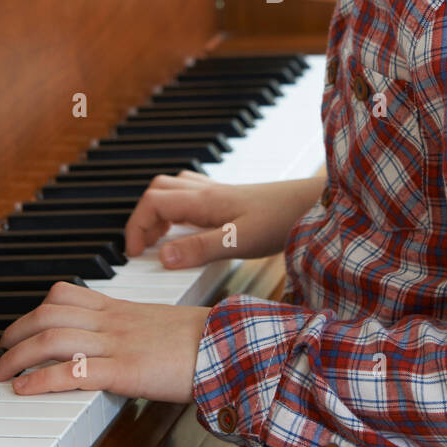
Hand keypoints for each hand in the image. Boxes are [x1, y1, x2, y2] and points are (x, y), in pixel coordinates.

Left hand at [0, 281, 210, 402]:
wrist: (228, 348)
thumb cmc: (202, 342)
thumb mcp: (160, 327)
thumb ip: (135, 330)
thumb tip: (120, 347)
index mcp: (122, 308)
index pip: (66, 296)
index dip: (36, 310)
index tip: (22, 327)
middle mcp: (114, 320)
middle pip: (49, 314)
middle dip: (16, 331)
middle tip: (0, 351)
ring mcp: (118, 343)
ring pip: (53, 339)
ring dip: (17, 356)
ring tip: (0, 374)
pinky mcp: (124, 370)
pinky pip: (73, 371)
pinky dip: (41, 379)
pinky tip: (24, 389)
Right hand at [125, 169, 323, 268]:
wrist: (311, 204)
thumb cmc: (281, 219)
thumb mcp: (239, 241)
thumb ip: (200, 249)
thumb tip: (162, 257)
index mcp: (203, 201)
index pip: (152, 203)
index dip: (136, 227)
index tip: (135, 253)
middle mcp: (206, 192)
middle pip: (158, 192)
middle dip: (143, 217)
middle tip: (144, 247)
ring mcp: (218, 192)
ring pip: (174, 190)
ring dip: (159, 210)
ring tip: (161, 239)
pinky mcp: (230, 198)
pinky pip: (192, 193)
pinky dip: (179, 208)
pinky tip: (191, 227)